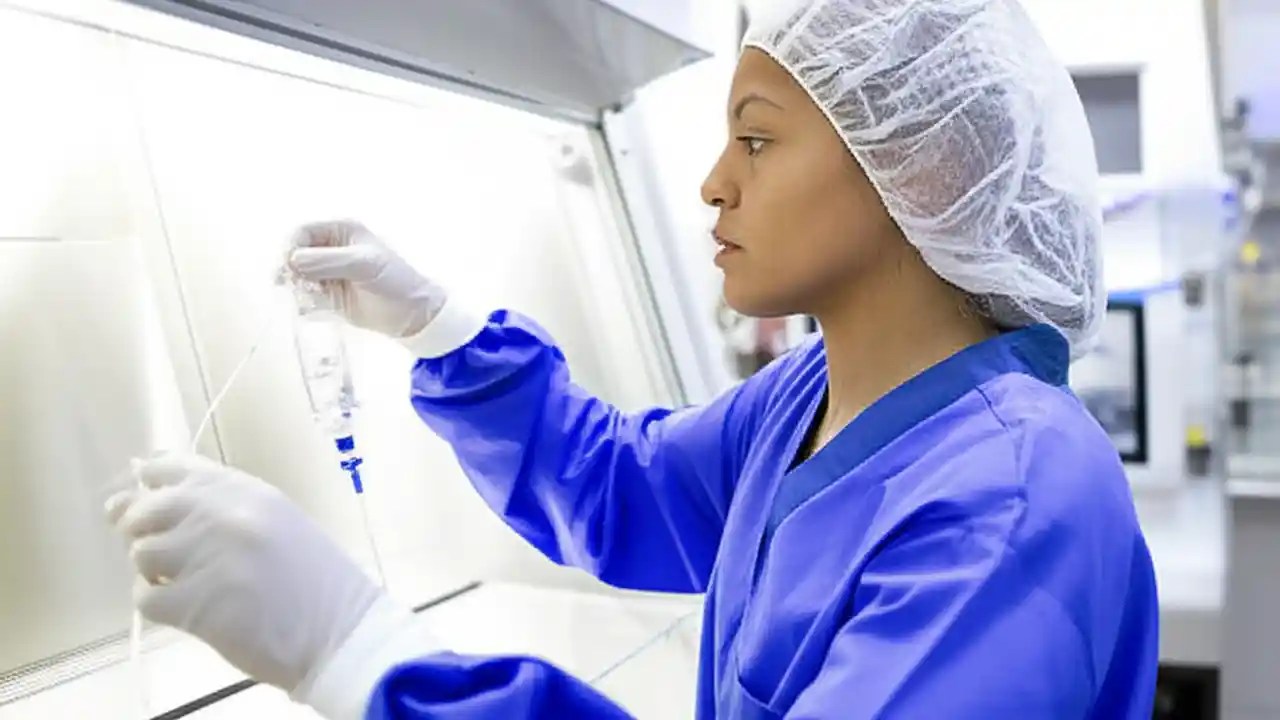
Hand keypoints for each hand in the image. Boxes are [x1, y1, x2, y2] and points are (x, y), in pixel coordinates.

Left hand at [106, 453, 381, 692]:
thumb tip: (144, 501)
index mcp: (244, 490)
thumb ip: (221, 505)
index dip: (150, 487)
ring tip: (187, 584)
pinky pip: (145, 598)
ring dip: (154, 572)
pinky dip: (158, 604)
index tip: (151, 503)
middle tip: (168, 555)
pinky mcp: (194, 603)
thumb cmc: (313, 578)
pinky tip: (187, 608)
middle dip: (143, 534)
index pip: (170, 468)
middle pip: (144, 510)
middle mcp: (221, 513)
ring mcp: (205, 556)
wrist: (341, 630)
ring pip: (141, 554)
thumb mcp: (275, 520)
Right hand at [287, 220, 446, 337]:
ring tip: (309, 297)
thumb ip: (326, 261)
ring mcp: (328, 272)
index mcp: (341, 231)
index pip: (302, 231)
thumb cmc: (394, 281)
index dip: (292, 247)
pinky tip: (313, 308)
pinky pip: (304, 295)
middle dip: (291, 269)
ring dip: (296, 287)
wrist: (412, 314)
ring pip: (296, 275)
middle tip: (292, 285)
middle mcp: (331, 248)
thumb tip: (292, 262)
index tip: (291, 266)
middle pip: (294, 253)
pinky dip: (304, 302)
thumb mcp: (363, 264)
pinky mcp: (329, 295)